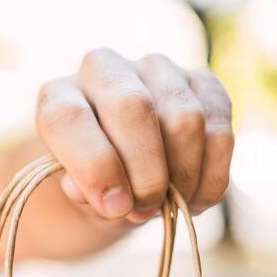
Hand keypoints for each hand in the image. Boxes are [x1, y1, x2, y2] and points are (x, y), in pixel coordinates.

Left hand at [34, 49, 233, 222]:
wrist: (122, 165)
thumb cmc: (92, 181)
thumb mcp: (77, 195)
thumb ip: (85, 194)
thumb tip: (112, 199)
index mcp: (58, 96)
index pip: (68, 118)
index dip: (94, 166)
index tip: (114, 207)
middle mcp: (104, 68)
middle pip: (133, 108)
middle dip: (146, 172)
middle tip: (145, 208)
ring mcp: (156, 69)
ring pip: (184, 118)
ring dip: (183, 176)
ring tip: (170, 206)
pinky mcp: (202, 82)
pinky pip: (219, 129)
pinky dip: (211, 175)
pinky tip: (196, 198)